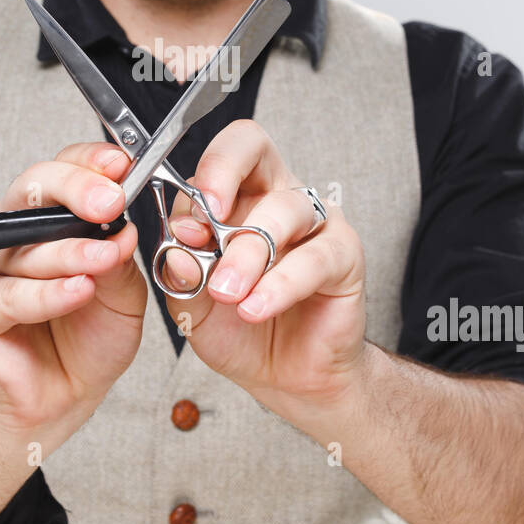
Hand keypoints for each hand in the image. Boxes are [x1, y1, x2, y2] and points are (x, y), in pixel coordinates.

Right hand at [0, 141, 146, 436]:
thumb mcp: (122, 294)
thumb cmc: (85, 341)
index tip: (121, 165)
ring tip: (105, 260)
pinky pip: (8, 295)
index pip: (62, 173)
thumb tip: (124, 227)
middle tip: (110, 203)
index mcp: (46, 221)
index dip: (89, 163)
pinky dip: (47, 294)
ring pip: (26, 246)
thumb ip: (120, 258)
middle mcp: (11, 236)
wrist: (59, 399)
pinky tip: (77, 292)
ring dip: (72, 252)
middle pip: (33, 192)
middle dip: (75, 190)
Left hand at [162, 120, 365, 410]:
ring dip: (247, 254)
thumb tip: (180, 237)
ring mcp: (315, 221)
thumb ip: (181, 266)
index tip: (186, 222)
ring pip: (282, 209)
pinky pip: (315, 258)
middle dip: (221, 175)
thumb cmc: (238, 328)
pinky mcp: (344, 255)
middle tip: (203, 228)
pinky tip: (256, 308)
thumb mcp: (191, 300)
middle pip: (254, 147)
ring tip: (227, 293)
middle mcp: (276, 195)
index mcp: (237, 195)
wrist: (283, 375)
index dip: (201, 173)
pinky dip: (280, 285)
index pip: (221, 152)